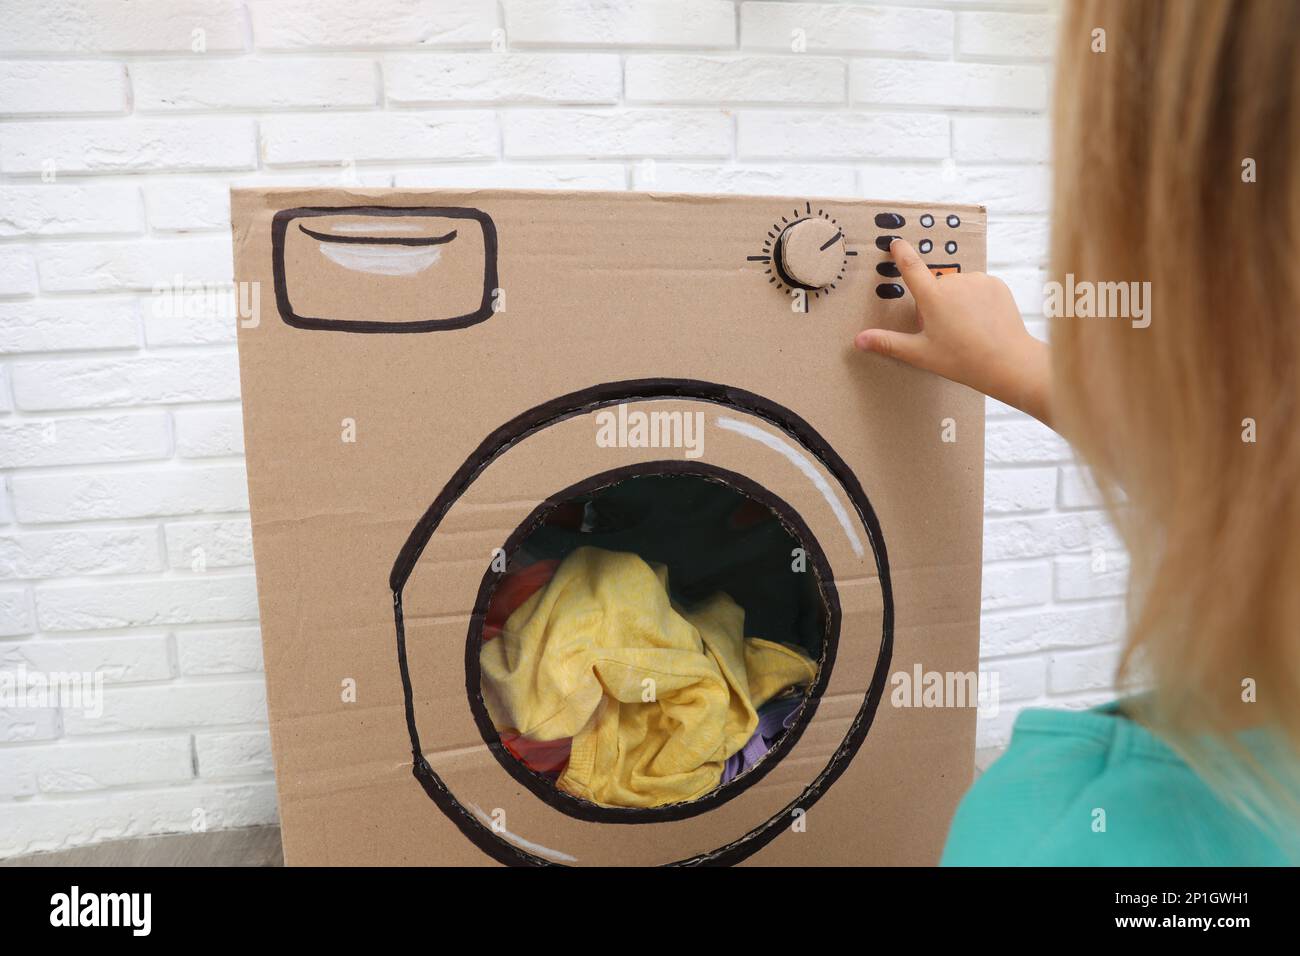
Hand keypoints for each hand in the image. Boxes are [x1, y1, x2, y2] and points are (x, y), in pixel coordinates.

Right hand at [855, 238, 1051, 426]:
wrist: (1007, 361)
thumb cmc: (962, 360)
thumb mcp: (920, 353)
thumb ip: (888, 343)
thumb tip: (859, 339)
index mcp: (932, 297)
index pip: (911, 267)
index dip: (901, 253)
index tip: (896, 242)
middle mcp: (953, 282)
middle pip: (936, 287)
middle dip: (935, 303)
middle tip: (944, 331)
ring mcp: (977, 280)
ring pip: (958, 287)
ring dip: (957, 301)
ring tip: (965, 328)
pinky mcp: (995, 283)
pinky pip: (978, 287)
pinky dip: (976, 300)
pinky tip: (981, 321)